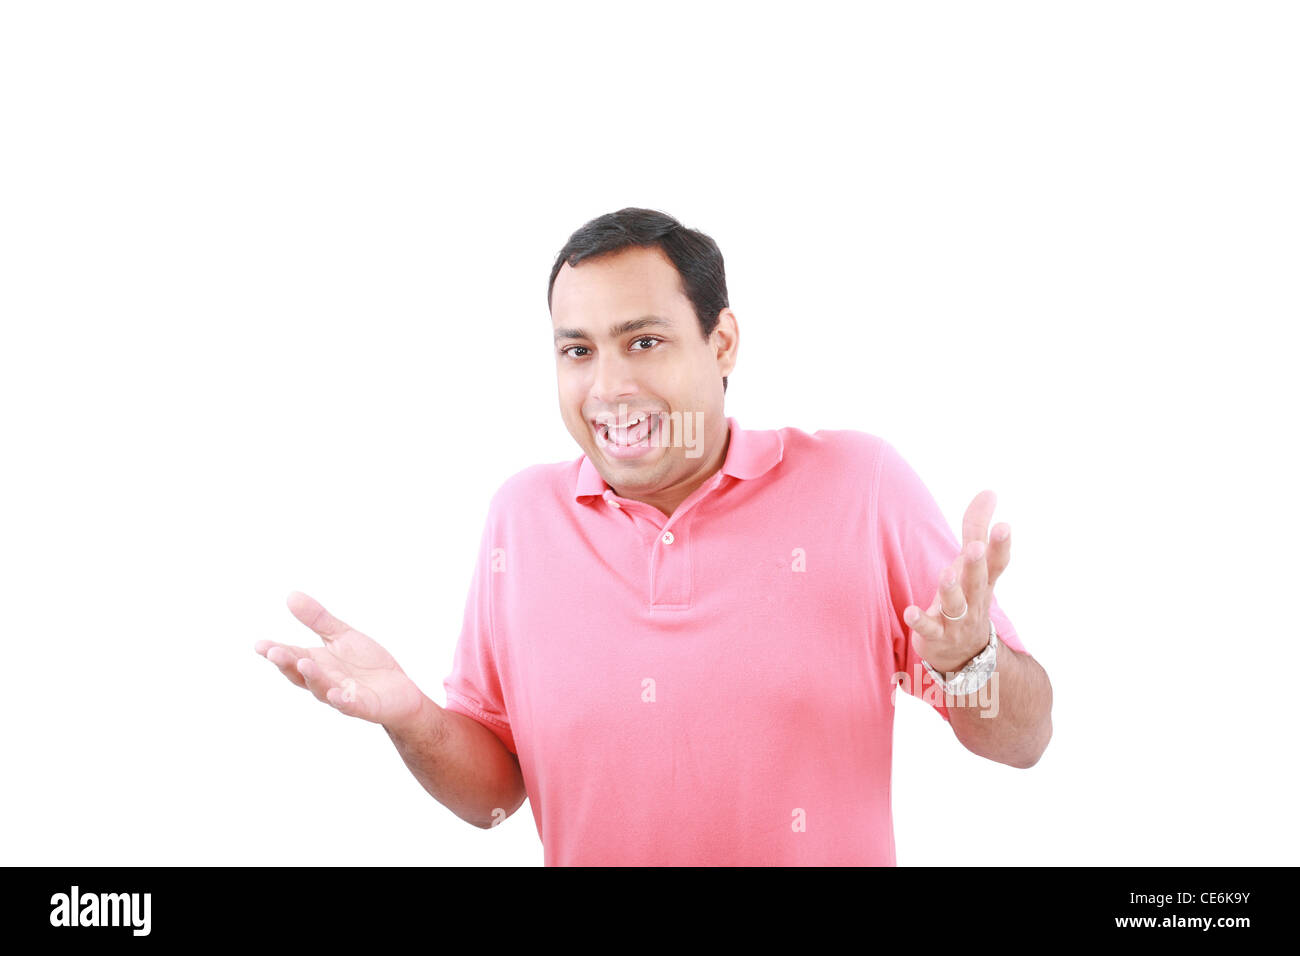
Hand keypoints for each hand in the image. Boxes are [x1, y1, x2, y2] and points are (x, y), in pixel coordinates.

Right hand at [254, 591, 426, 729]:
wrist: (400, 690)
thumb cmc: (367, 664)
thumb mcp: (342, 636)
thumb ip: (318, 619)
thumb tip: (291, 595)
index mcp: (317, 663)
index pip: (292, 656)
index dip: (275, 651)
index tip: (259, 644)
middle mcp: (325, 681)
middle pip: (300, 674)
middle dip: (287, 663)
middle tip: (273, 652)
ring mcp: (342, 695)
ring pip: (322, 688)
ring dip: (313, 677)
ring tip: (304, 662)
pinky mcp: (363, 706)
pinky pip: (350, 705)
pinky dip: (342, 700)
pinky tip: (336, 694)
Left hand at [903, 490, 1011, 674]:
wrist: (968, 657)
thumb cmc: (969, 598)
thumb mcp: (974, 564)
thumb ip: (977, 527)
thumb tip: (989, 491)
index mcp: (984, 581)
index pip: (998, 563)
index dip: (1001, 545)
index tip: (1005, 525)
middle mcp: (974, 600)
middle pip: (977, 582)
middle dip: (977, 564)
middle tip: (977, 547)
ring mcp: (956, 621)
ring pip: (956, 606)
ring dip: (951, 590)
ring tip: (946, 573)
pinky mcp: (936, 636)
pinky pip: (929, 630)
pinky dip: (920, 621)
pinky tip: (910, 611)